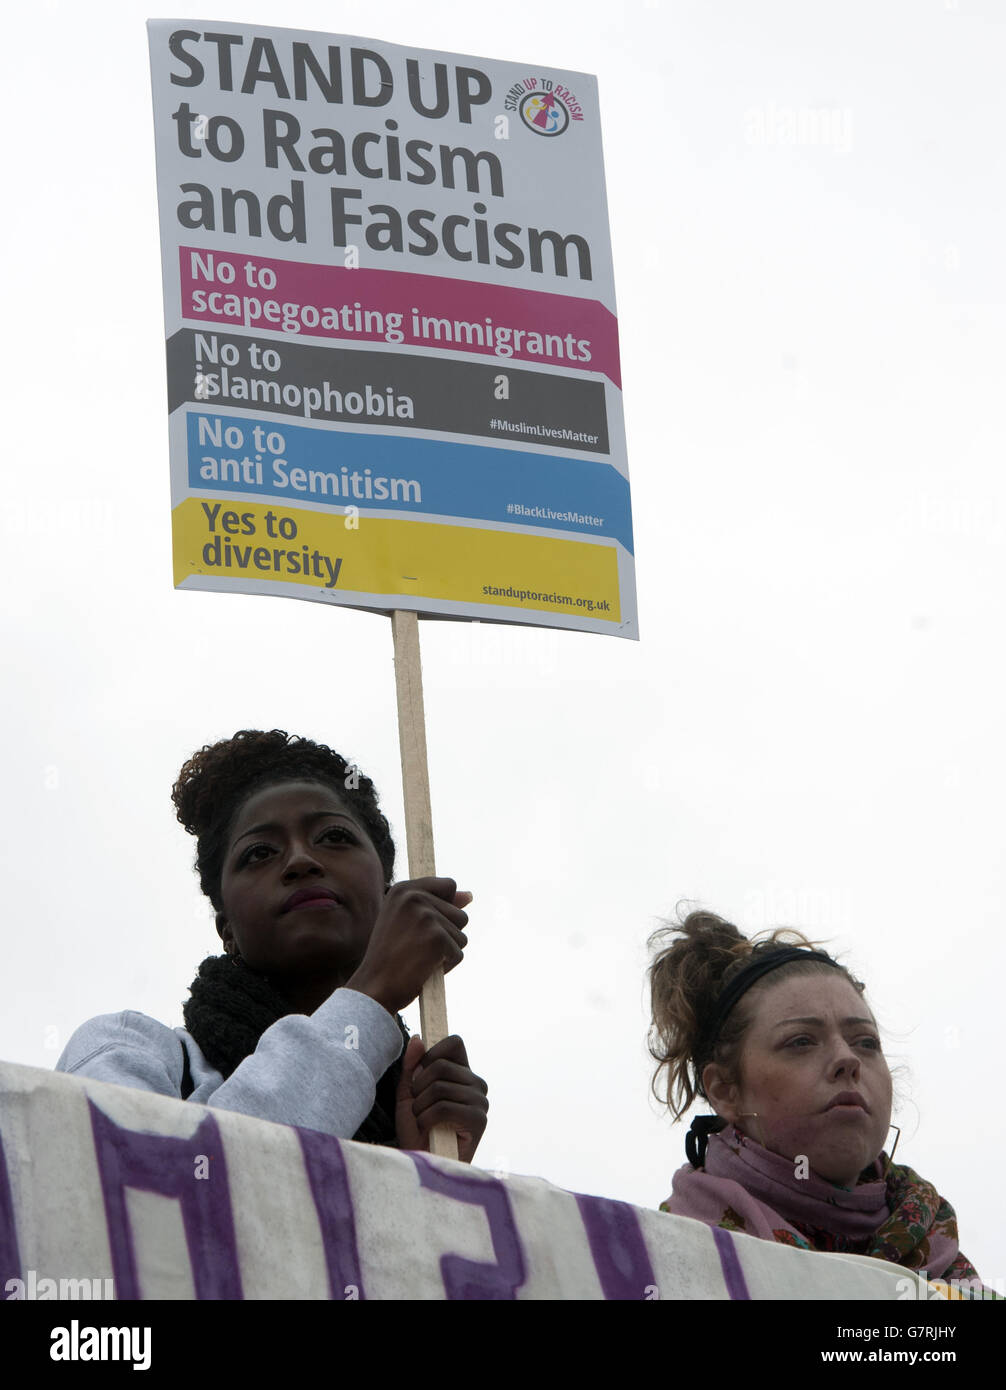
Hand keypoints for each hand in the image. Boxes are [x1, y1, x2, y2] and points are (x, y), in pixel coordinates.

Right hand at [346, 878, 470, 1015]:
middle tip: (415, 948)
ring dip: (446, 951)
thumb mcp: (406, 922)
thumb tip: (470, 895)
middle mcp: (414, 897)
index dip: (446, 909)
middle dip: (445, 936)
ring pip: (461, 935)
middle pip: (460, 914)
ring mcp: (426, 916)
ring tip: (419, 958)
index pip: (449, 886)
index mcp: (403, 889)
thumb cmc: (390, 958)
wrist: (374, 988)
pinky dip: (446, 966)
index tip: (425, 927)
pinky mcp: (437, 938)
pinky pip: (458, 953)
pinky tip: (423, 969)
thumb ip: (438, 904)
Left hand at [395, 1034, 488, 1163]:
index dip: (432, 1054)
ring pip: (438, 1087)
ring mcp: (480, 1102)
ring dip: (420, 1107)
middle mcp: (477, 1084)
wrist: (421, 1162)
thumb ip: (412, 1066)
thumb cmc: (416, 1130)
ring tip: (421, 1120)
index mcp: (463, 1073)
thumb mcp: (408, 1094)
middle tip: (417, 1106)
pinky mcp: (479, 1120)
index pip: (454, 1043)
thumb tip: (419, 1038)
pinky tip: (427, 1129)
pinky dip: (425, 1119)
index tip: (420, 1075)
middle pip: (440, 1065)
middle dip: (418, 1087)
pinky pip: (444, 1107)